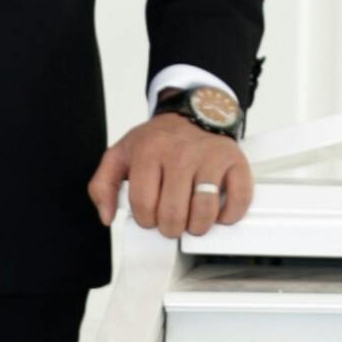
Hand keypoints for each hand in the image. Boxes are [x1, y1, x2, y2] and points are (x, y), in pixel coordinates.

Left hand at [92, 111, 254, 242]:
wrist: (193, 113)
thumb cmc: (158, 140)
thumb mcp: (121, 155)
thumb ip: (103, 185)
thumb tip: (107, 215)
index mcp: (149, 151)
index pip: (143, 204)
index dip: (146, 220)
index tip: (151, 217)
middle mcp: (180, 153)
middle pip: (173, 212)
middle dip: (170, 227)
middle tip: (172, 222)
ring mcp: (210, 156)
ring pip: (204, 210)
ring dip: (198, 226)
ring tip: (193, 221)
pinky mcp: (235, 161)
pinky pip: (238, 198)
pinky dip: (229, 215)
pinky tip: (218, 212)